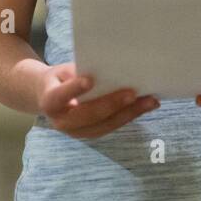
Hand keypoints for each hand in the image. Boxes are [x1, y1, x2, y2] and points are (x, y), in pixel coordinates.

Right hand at [36, 61, 158, 138]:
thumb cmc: (62, 79)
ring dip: (130, 113)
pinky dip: (130, 115)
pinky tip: (147, 106)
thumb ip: (80, 72)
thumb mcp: (64, 71)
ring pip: (105, 124)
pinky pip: (112, 126)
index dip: (74, 90)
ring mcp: (77, 131)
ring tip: (150, 101)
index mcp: (50, 102)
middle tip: (132, 93)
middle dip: (111, 104)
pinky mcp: (91, 133)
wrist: (52, 96)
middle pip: (87, 115)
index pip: (59, 97)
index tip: (89, 80)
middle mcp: (61, 122)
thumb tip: (109, 66)